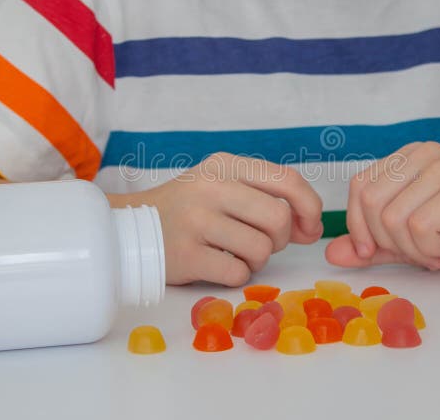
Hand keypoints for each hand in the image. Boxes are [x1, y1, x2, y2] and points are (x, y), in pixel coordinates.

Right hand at [127, 153, 322, 285]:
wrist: (128, 228)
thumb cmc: (186, 209)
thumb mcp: (221, 186)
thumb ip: (265, 197)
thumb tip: (311, 226)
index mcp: (224, 165)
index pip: (288, 180)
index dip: (310, 207)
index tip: (310, 227)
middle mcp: (210, 187)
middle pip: (279, 218)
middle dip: (281, 238)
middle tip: (264, 243)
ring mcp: (195, 220)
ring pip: (261, 249)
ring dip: (257, 260)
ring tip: (236, 253)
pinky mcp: (186, 255)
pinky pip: (238, 273)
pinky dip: (237, 275)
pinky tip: (218, 264)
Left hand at [326, 142, 439, 274]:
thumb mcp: (406, 243)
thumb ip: (370, 245)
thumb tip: (329, 252)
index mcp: (406, 158)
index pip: (358, 187)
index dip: (357, 226)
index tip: (373, 252)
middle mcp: (423, 154)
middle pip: (369, 201)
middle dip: (383, 241)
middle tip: (413, 253)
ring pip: (391, 217)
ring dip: (409, 249)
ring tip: (433, 251)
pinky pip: (417, 226)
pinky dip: (426, 250)